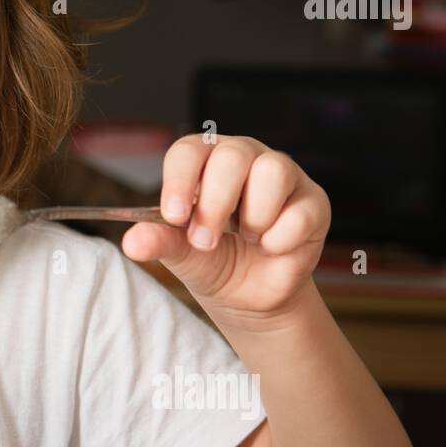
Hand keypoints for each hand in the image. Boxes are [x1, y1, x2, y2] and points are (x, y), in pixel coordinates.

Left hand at [121, 134, 330, 319]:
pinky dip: (280, 239)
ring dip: (253, 216)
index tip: (173, 216)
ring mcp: (283, 175)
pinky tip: (271, 249)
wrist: (250, 296)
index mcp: (204, 160)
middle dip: (215, 204)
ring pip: (273, 170)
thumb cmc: (212, 259)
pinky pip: (300, 211)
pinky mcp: (313, 201)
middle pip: (232, 156)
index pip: (189, 150)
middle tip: (205, 241)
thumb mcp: (180, 253)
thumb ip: (159, 242)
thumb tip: (132, 242)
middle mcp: (244, 157)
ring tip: (245, 239)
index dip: (179, 180)